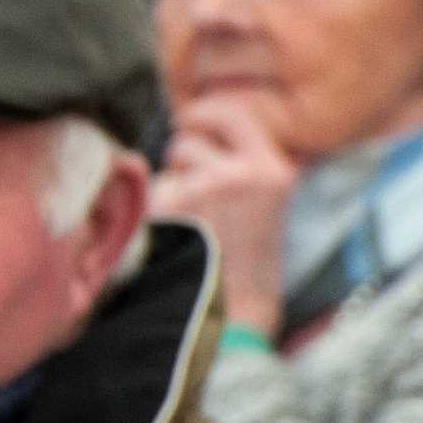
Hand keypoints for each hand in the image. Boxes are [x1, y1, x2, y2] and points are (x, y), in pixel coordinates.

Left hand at [148, 95, 300, 335]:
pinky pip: (150, 194)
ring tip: (192, 221)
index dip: (203, 113)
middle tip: (198, 192)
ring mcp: (202, 191)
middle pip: (188, 138)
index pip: (231, 111)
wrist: (236, 311)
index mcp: (272, 168)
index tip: (191, 122)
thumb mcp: (271, 201)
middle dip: (182, 157)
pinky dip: (155, 210)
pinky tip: (176, 236)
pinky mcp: (170, 211)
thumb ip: (249, 159)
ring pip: (166, 167)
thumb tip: (209, 118)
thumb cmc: (250, 258)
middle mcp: (240, 174)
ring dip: (169, 186)